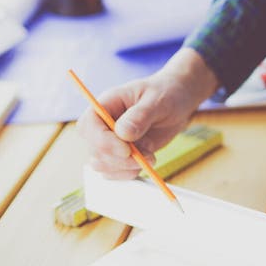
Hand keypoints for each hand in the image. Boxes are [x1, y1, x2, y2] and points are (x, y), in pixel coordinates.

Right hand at [76, 47, 218, 178]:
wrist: (177, 102)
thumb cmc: (166, 93)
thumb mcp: (157, 100)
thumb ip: (140, 115)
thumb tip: (123, 133)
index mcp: (106, 104)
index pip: (88, 126)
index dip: (103, 141)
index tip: (127, 150)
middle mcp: (103, 124)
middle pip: (94, 149)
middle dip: (119, 159)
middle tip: (147, 155)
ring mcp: (110, 141)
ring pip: (101, 164)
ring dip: (125, 167)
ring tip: (150, 156)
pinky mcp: (120, 154)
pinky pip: (114, 172)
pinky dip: (129, 173)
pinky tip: (146, 162)